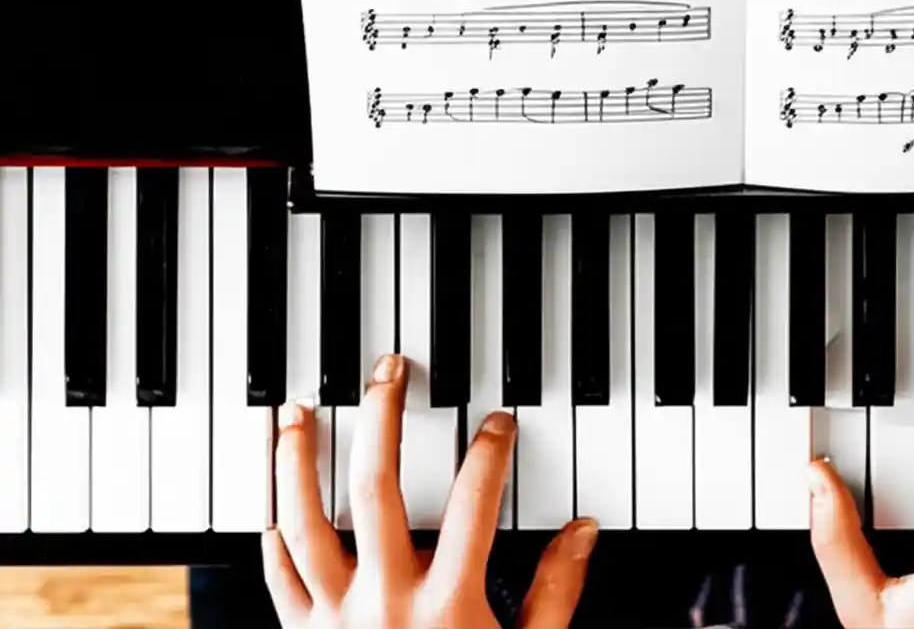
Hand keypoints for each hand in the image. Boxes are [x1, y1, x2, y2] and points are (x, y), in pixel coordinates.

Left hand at [261, 354, 597, 628]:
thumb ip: (557, 593)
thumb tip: (582, 530)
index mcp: (448, 606)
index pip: (473, 505)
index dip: (489, 452)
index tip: (497, 419)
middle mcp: (385, 602)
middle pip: (374, 489)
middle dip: (381, 418)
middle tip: (386, 370)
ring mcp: (335, 618)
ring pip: (304, 522)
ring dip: (298, 460)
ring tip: (298, 410)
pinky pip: (276, 577)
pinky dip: (271, 532)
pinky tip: (271, 496)